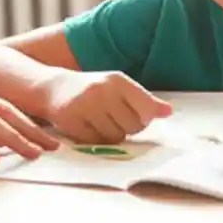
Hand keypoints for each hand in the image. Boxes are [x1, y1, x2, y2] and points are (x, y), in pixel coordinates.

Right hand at [42, 71, 172, 143]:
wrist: (53, 88)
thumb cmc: (92, 89)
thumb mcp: (119, 88)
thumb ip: (144, 100)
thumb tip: (169, 112)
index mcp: (118, 80)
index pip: (147, 109)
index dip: (144, 117)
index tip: (136, 115)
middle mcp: (102, 91)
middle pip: (133, 126)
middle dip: (128, 128)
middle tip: (114, 119)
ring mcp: (85, 106)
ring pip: (116, 137)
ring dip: (112, 136)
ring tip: (101, 123)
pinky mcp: (71, 121)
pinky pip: (96, 142)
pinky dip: (95, 140)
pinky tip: (88, 128)